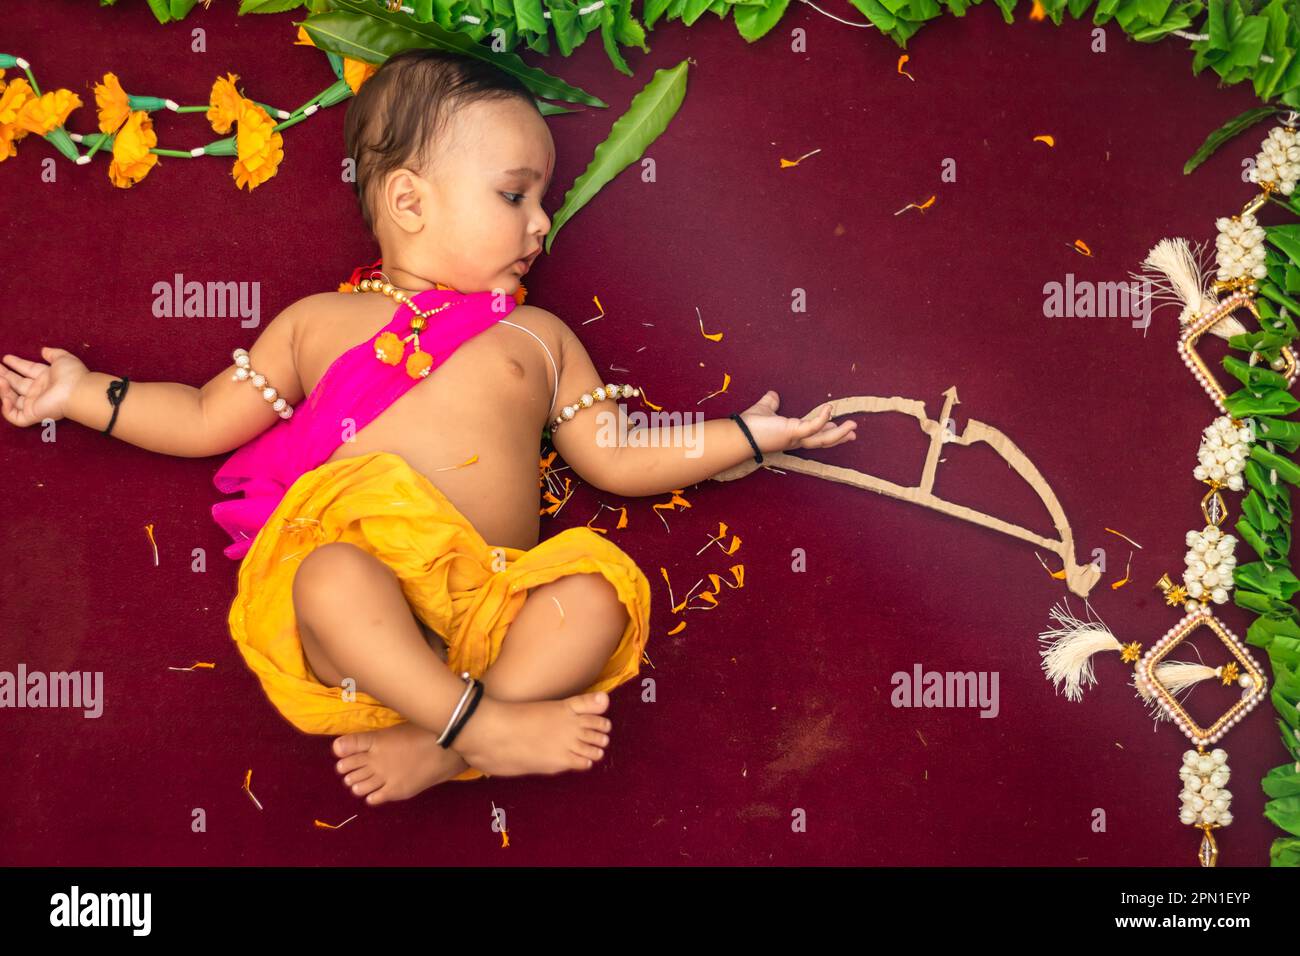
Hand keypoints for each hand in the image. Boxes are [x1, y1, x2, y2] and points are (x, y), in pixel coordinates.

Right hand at [0, 348, 88, 427]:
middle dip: (5, 375)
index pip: (28, 370)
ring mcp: (35, 404)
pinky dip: (7, 409)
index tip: (6, 358)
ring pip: (13, 399)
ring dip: (3, 389)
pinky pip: (15, 416)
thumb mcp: (62, 358)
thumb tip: (44, 350)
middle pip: (17, 383)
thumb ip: (53, 353)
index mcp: (47, 378)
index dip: (17, 364)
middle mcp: (40, 391)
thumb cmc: (72, 375)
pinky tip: (6, 397)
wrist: (77, 392)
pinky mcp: (32, 414)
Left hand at [738, 391, 855, 453]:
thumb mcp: (765, 409)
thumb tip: (773, 394)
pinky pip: (812, 427)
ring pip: (823, 439)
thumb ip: (771, 402)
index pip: (813, 435)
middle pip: (822, 441)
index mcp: (791, 434)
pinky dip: (822, 419)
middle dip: (839, 437)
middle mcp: (795, 439)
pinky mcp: (792, 432)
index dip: (827, 432)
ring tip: (853, 426)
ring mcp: (795, 438)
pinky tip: (829, 408)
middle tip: (853, 433)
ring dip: (839, 433)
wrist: (739, 433)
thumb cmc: (750, 424)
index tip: (838, 427)